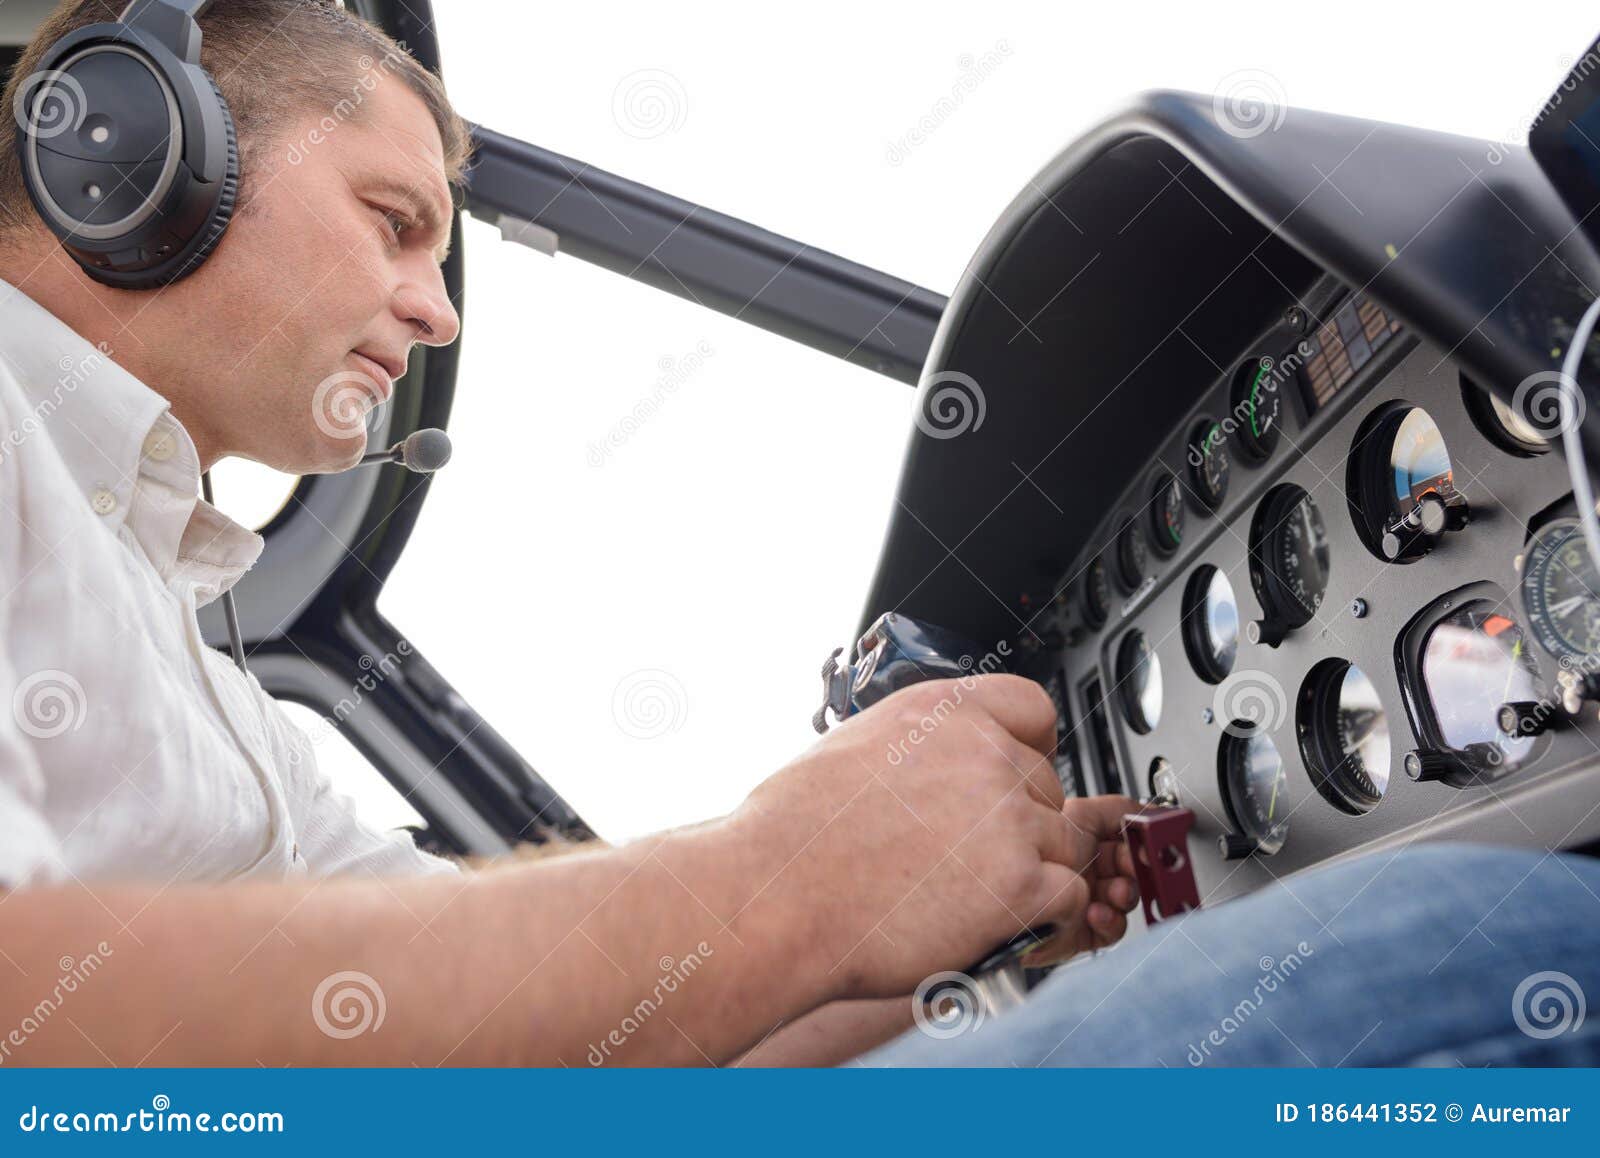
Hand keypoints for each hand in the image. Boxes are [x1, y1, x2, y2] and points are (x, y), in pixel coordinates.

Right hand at [728, 673, 1135, 999]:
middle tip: (969, 860)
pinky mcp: (1018, 884)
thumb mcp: (857, 746)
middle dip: (1020, 823)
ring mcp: (1007, 818)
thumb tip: (941, 765)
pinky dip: (1043, 916)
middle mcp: (984, 753)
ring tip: (973, 897)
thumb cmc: (793, 836)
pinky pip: (1069, 895)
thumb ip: (921, 747)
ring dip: (1032, 872)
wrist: (774, 900)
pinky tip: (1000, 923)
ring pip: (1062, 843)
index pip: (1034, 709)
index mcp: (944, 710)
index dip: (1029, 749)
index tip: (1014, 777)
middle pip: (1047, 786)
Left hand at [1023, 796, 1140, 965]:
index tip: (1155, 836)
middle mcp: (1092, 868)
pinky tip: (1096, 912)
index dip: (1146, 836)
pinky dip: (1110, 920)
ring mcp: (1090, 897)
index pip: (1131, 835)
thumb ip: (1115, 810)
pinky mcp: (1085, 929)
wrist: (997, 899)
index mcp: (1090, 837)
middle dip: (1140, 867)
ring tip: (1116, 890)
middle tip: (1139, 864)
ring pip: (1127, 899)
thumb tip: (1149, 808)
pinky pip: (1112, 929)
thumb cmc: (1027, 850)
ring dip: (1126, 894)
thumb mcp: (1077, 817)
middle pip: (1135, 868)